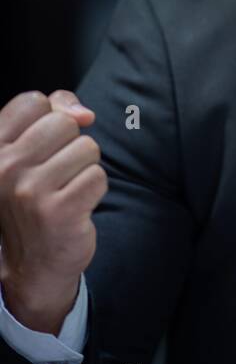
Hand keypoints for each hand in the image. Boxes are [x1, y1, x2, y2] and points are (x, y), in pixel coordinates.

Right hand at [0, 89, 103, 333]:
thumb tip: (85, 114)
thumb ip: (53, 113)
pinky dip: (94, 190)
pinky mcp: (58, 212)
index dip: (50, 117)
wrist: (32, 262)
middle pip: (64, 123)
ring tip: (65, 190)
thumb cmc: (34, 197)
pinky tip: (75, 206)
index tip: (44, 144)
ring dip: (84, 169)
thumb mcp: (28, 151)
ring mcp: (29, 191)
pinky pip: (98, 177)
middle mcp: (4, 168)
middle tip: (56, 174)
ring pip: (86, 148)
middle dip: (70, 145)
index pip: (33, 101)